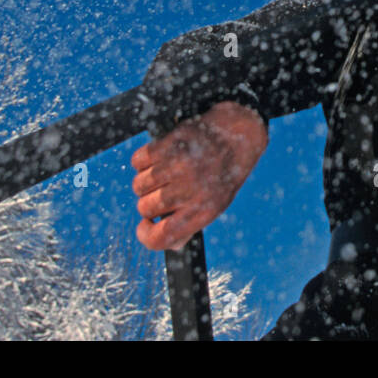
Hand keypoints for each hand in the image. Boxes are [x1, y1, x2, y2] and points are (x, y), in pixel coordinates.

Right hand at [131, 100, 266, 250]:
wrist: (238, 133)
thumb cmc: (224, 172)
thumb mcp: (217, 204)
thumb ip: (192, 224)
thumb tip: (170, 244)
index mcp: (205, 211)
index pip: (162, 237)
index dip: (146, 235)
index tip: (146, 225)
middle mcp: (192, 189)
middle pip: (145, 208)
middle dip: (148, 202)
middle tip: (161, 191)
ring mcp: (180, 165)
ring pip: (139, 185)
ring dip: (144, 182)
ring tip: (161, 175)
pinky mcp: (172, 143)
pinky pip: (138, 160)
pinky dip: (142, 161)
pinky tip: (157, 159)